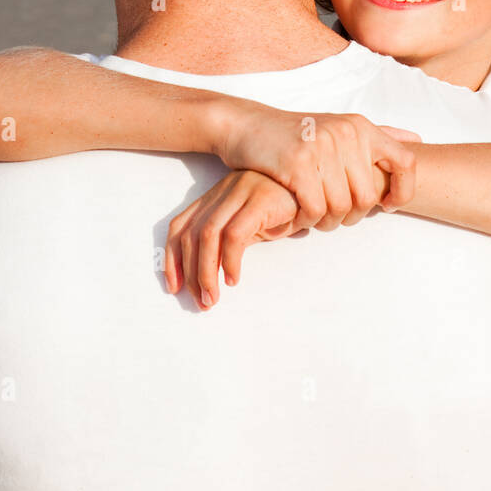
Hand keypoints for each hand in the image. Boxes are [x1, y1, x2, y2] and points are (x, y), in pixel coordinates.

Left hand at [164, 170, 301, 308]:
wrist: (317, 189)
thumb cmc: (285, 209)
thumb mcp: (252, 226)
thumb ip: (229, 242)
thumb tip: (207, 276)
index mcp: (216, 196)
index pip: (181, 225)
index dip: (172, 258)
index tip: (175, 286)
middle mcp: (223, 190)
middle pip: (191, 233)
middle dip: (191, 272)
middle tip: (201, 301)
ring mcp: (241, 191)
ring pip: (208, 235)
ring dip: (206, 272)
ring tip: (213, 297)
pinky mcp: (259, 199)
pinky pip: (235, 234)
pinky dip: (230, 261)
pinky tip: (234, 278)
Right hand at [216, 102, 419, 230]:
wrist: (246, 125)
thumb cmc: (296, 134)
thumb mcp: (339, 127)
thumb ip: (378, 136)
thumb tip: (417, 139)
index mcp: (361, 126)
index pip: (406, 162)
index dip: (403, 191)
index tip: (386, 205)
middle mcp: (346, 133)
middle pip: (368, 197)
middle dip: (352, 216)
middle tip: (333, 216)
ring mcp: (321, 146)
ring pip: (341, 207)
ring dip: (326, 222)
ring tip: (314, 217)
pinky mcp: (296, 163)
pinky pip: (315, 209)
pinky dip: (307, 220)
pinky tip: (297, 216)